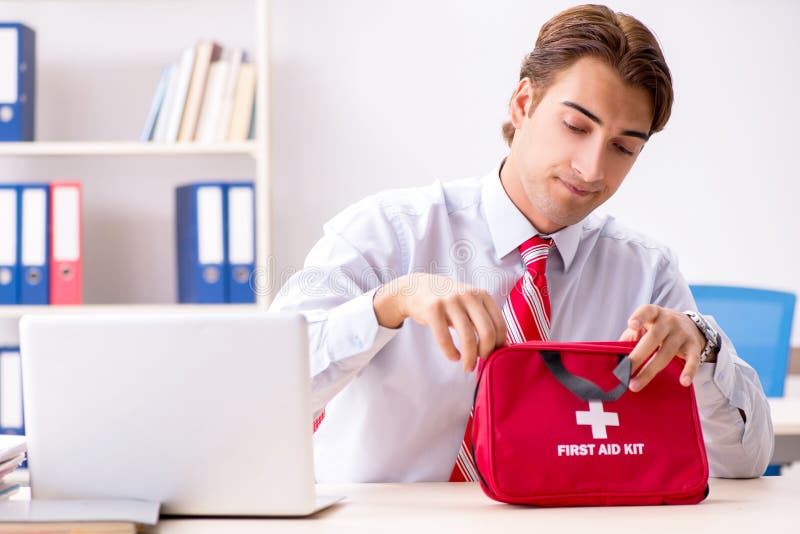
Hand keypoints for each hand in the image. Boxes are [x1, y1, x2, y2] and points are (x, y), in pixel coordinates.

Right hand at [373, 273, 505, 371]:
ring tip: (467, 367)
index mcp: (482, 295)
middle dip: (486, 353)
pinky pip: (445, 338)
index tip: (492, 355)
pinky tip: (454, 357)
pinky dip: (451, 353)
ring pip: (468, 338)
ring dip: (469, 358)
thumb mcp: (469, 302)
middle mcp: (469, 295)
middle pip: (487, 332)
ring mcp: (450, 301)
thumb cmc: (448, 301)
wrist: (417, 287)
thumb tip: (503, 346)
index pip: (499, 324)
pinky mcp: (433, 309)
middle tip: (480, 362)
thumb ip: (484, 319)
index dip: (498, 344)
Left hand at [619, 304, 706, 391]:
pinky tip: (683, 382)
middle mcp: (669, 321)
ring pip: (666, 353)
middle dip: (638, 356)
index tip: (631, 326)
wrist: (690, 325)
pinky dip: (689, 371)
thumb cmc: (658, 328)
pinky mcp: (694, 346)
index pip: (647, 311)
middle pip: (654, 338)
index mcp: (654, 314)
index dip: (639, 317)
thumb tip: (617, 354)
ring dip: (650, 370)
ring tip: (635, 385)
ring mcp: (682, 334)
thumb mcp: (645, 325)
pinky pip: (693, 360)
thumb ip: (631, 336)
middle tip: (624, 372)